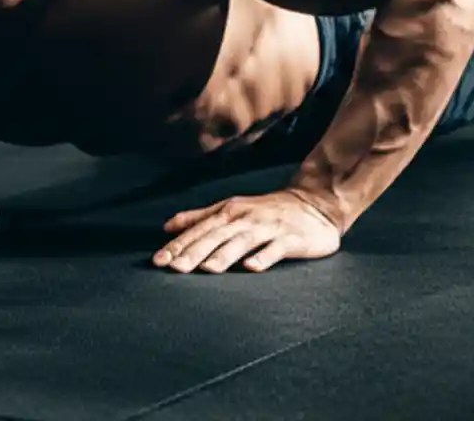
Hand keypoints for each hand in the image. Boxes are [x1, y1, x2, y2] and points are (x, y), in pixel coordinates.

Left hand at [152, 190, 340, 272]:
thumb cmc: (266, 211)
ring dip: (224, 255)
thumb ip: (199, 218)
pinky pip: (276, 249)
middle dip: (194, 252)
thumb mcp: (231, 209)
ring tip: (207, 269)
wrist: (314, 204)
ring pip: (242, 242)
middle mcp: (246, 218)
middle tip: (174, 268)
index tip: (158, 260)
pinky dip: (263, 257)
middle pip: (216, 236)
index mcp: (229, 212)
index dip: (178, 245)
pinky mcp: (292, 239)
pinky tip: (251, 268)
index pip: (198, 230)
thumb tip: (167, 226)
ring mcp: (269, 228)